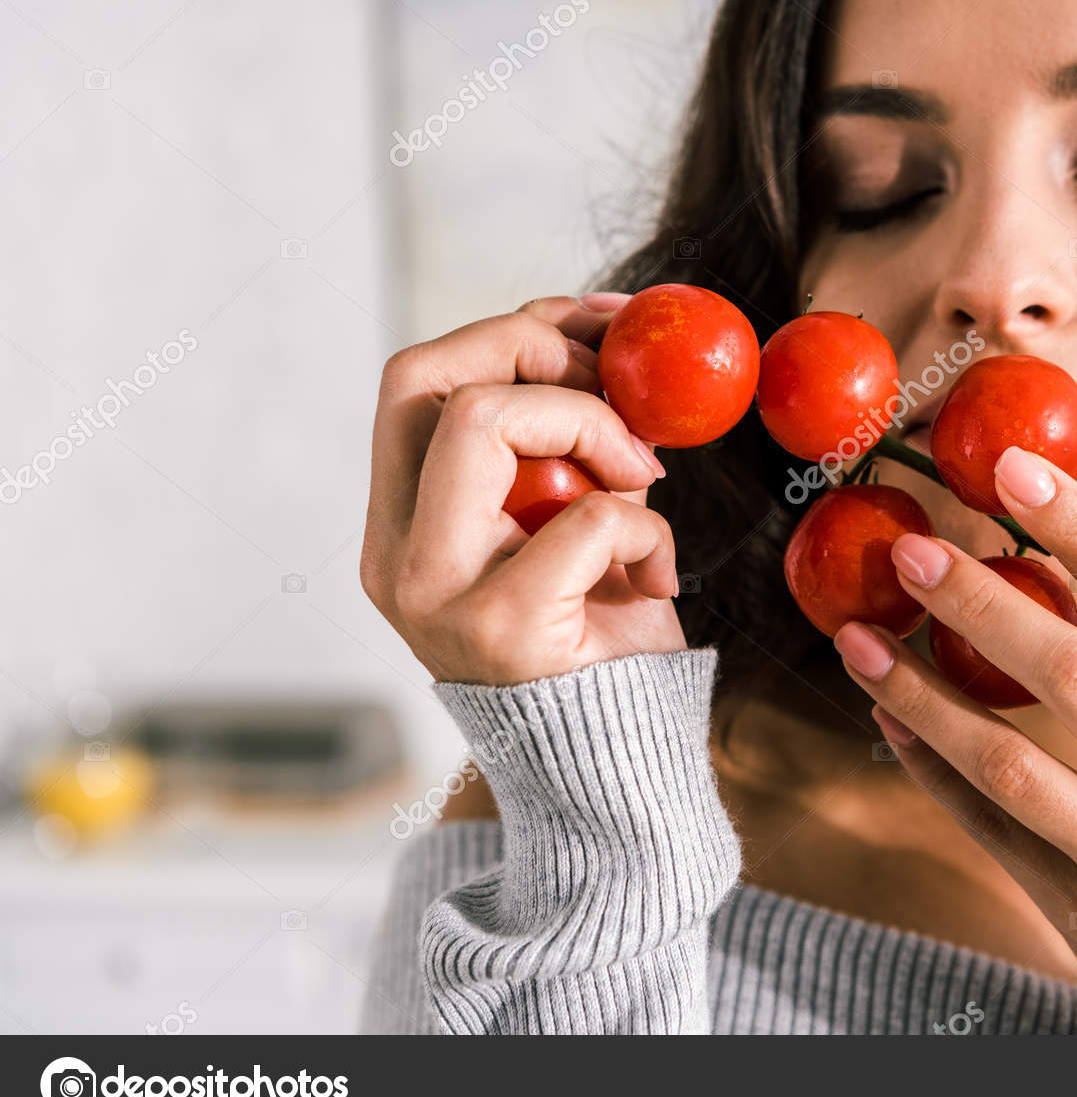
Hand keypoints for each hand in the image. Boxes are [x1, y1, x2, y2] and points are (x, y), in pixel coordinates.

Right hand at [360, 294, 684, 685]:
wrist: (616, 770)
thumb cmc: (600, 644)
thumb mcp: (572, 528)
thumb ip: (561, 451)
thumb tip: (605, 337)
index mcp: (402, 528)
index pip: (414, 383)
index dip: (510, 331)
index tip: (601, 326)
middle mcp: (397, 558)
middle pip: (427, 378)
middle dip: (537, 351)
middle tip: (621, 393)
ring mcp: (436, 595)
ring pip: (480, 420)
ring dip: (592, 427)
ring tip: (644, 481)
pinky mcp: (501, 629)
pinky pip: (584, 514)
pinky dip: (645, 525)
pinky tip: (658, 573)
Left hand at [834, 445, 1076, 979]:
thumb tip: (1045, 555)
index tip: (1012, 470)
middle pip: (1071, 675)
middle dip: (979, 604)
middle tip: (909, 554)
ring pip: (1007, 763)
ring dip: (921, 694)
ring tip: (860, 641)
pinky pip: (986, 827)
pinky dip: (928, 765)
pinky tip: (887, 713)